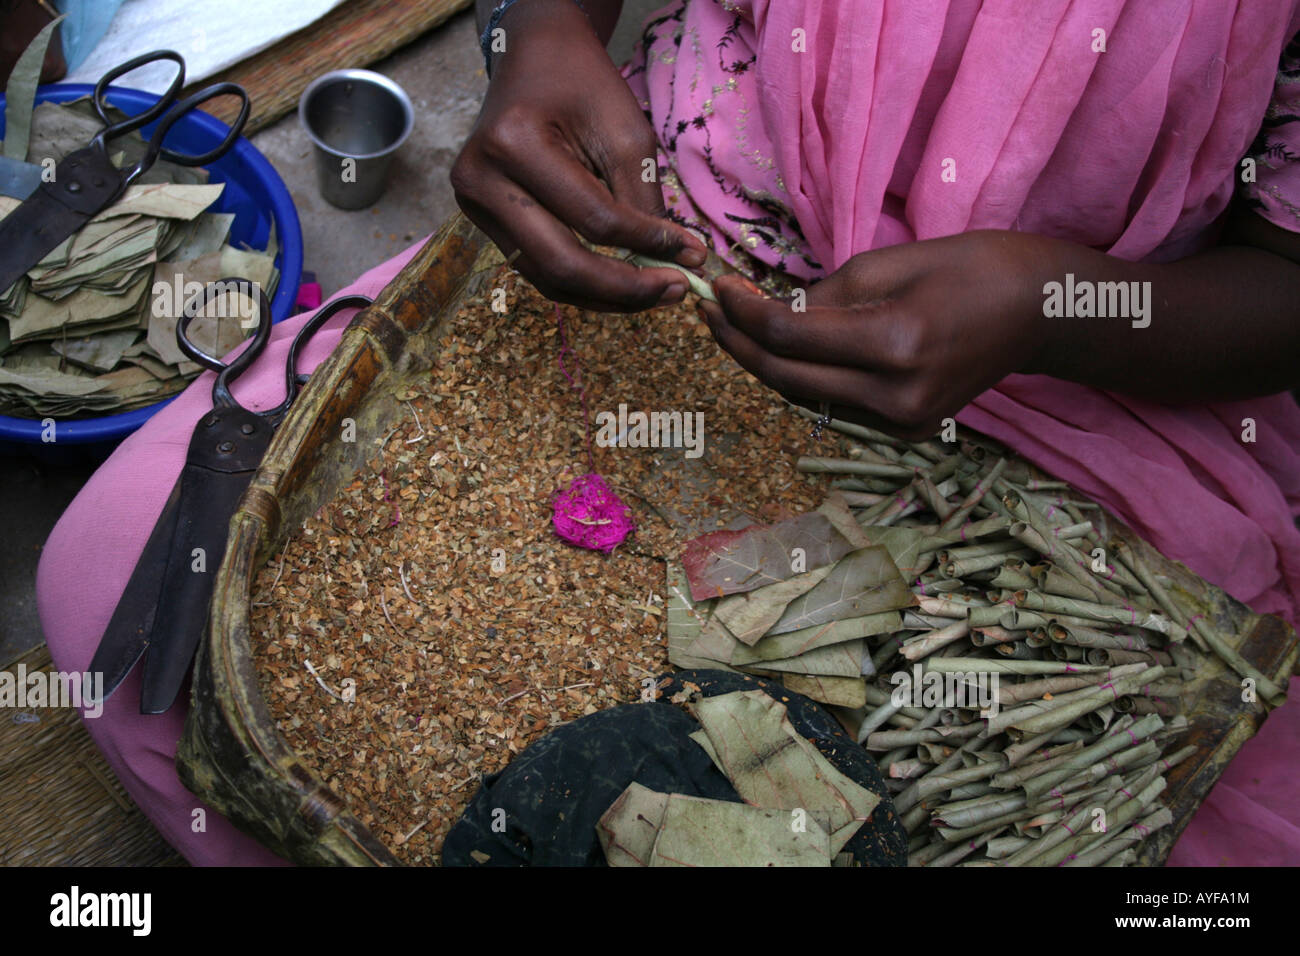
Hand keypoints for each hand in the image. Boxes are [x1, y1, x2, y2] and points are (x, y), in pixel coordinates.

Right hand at [451, 0, 704, 311]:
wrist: (533, 58)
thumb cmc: (582, 86)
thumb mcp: (626, 132)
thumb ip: (644, 201)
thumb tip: (678, 262)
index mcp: (514, 145)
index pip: (592, 219)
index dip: (647, 244)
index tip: (693, 254)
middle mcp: (482, 182)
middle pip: (561, 264)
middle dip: (625, 288)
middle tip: (676, 291)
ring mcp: (474, 206)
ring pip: (547, 279)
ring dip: (606, 296)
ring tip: (656, 292)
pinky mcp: (482, 222)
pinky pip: (537, 269)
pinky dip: (583, 284)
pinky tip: (622, 283)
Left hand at [697, 231, 1043, 439]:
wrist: (1039, 313)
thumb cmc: (973, 269)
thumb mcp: (893, 262)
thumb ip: (826, 294)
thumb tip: (770, 312)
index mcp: (896, 344)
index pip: (791, 337)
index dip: (743, 314)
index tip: (718, 287)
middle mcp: (896, 396)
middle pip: (786, 377)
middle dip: (737, 343)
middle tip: (707, 310)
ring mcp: (902, 422)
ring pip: (804, 396)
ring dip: (764, 363)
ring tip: (734, 325)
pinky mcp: (906, 431)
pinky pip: (833, 404)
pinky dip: (803, 377)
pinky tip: (783, 349)